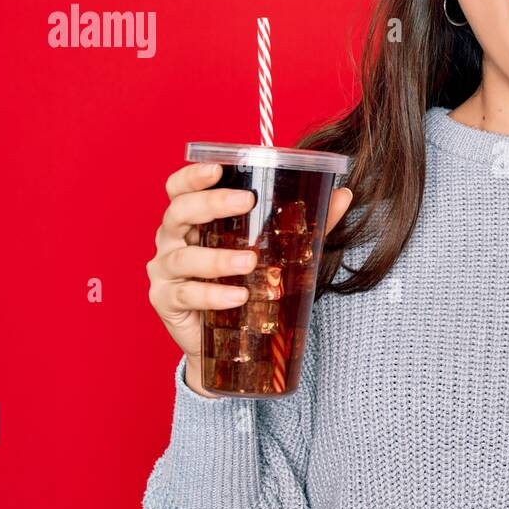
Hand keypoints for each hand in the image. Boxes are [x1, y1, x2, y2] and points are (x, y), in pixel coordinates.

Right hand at [145, 161, 352, 396]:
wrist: (226, 340)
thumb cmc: (244, 282)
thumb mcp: (275, 249)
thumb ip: (306, 224)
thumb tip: (343, 195)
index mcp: (191, 220)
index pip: (179, 189)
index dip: (192, 175)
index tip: (218, 168)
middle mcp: (171, 240)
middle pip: (178, 212)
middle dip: (211, 203)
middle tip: (247, 201)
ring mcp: (164, 272)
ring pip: (184, 257)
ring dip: (218, 258)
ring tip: (250, 262)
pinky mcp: (166, 302)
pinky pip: (187, 295)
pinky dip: (213, 295)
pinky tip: (238, 297)